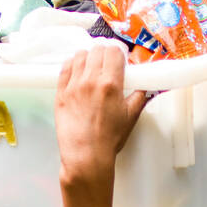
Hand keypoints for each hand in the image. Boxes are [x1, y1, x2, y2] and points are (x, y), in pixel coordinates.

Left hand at [55, 42, 148, 184]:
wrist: (86, 156)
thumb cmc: (108, 140)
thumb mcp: (131, 116)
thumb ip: (140, 95)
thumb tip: (146, 85)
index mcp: (110, 84)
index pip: (114, 51)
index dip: (118, 53)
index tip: (119, 61)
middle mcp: (91, 81)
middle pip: (97, 49)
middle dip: (104, 54)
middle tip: (106, 66)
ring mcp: (73, 86)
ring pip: (80, 55)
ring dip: (88, 58)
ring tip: (91, 69)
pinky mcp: (60, 93)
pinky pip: (65, 68)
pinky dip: (72, 65)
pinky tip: (77, 72)